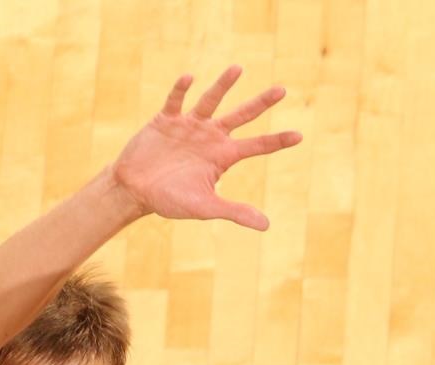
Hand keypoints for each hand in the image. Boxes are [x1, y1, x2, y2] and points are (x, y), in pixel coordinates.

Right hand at [110, 66, 301, 230]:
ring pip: (211, 100)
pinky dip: (181, 90)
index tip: (299, 136)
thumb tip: (266, 226)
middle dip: (261, 103)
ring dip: (224, 85)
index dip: (277, 141)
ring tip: (238, 68)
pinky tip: (189, 78)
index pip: (256, 146)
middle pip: (241, 116)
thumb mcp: (205, 207)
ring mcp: (189, 126)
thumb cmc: (170, 201)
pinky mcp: (166, 119)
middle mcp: (210, 137)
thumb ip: (235, 212)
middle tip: (282, 90)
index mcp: (222, 156)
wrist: (134, 190)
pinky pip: (175, 100)